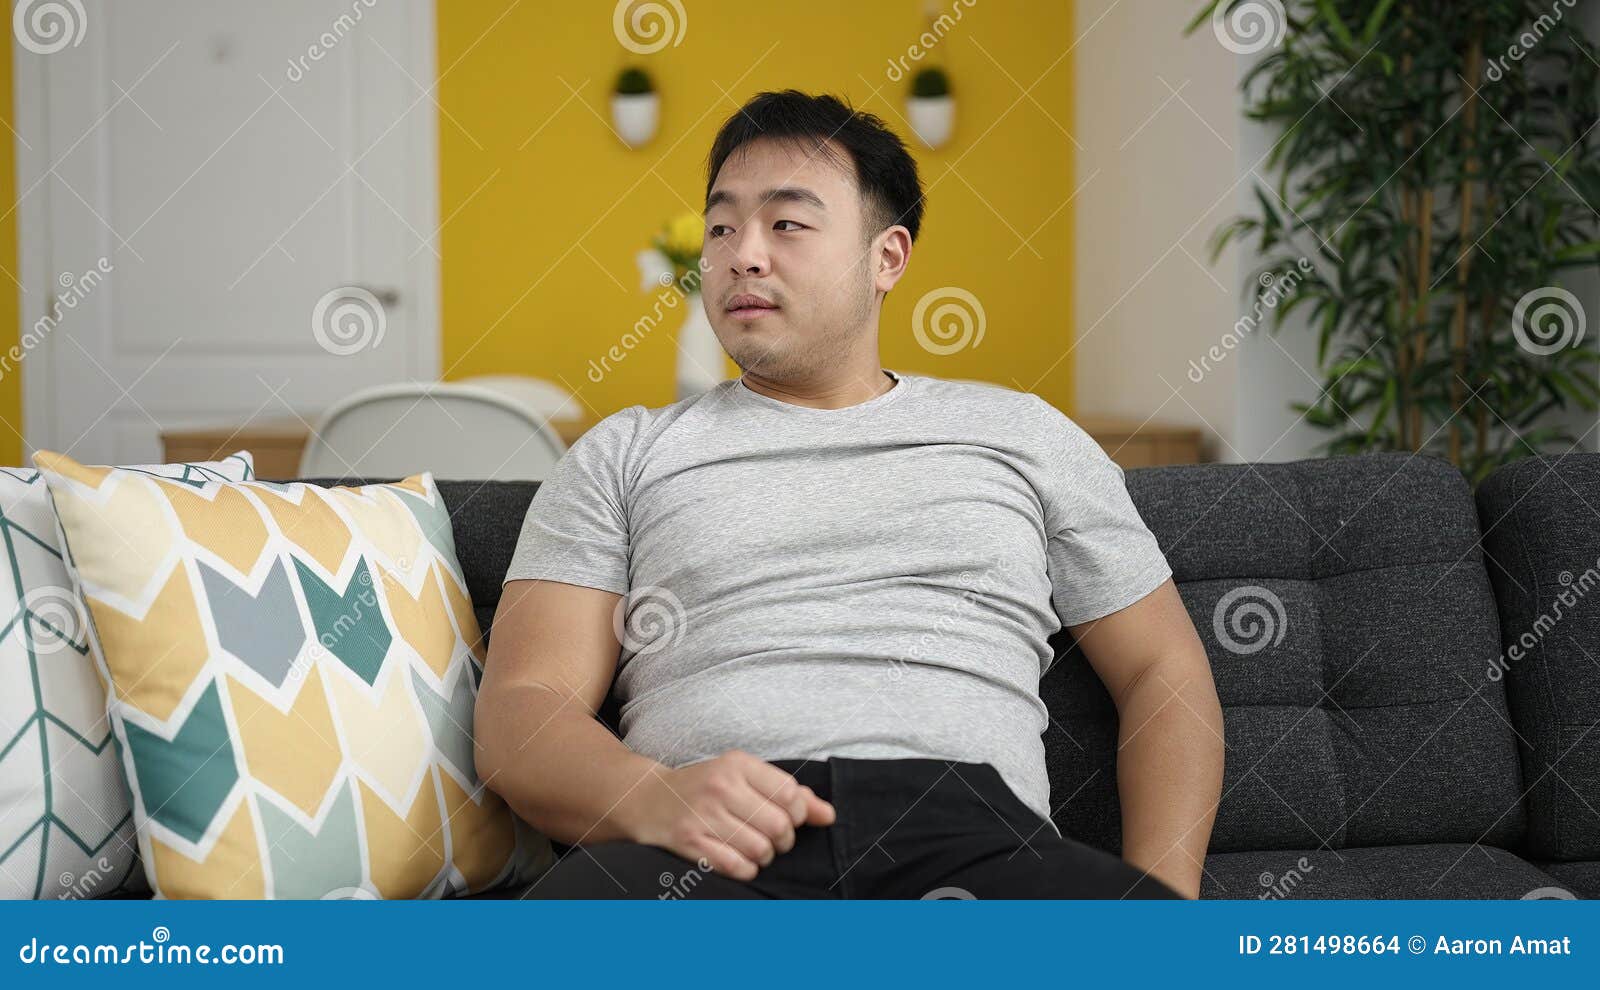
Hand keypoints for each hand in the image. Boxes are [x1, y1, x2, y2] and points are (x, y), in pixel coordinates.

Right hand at [622, 750, 835, 880]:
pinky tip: (740, 860)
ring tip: (756, 850)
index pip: (790, 794)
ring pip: (760, 849)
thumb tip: (828, 815)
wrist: (647, 799)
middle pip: (778, 826)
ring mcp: (702, 815)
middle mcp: (720, 787)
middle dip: (784, 840)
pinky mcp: (689, 842)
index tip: (789, 818)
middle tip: (774, 840)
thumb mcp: (744, 778)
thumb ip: (789, 794)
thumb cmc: (706, 788)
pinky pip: (737, 866)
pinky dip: (747, 869)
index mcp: (737, 764)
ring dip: (765, 856)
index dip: (799, 814)